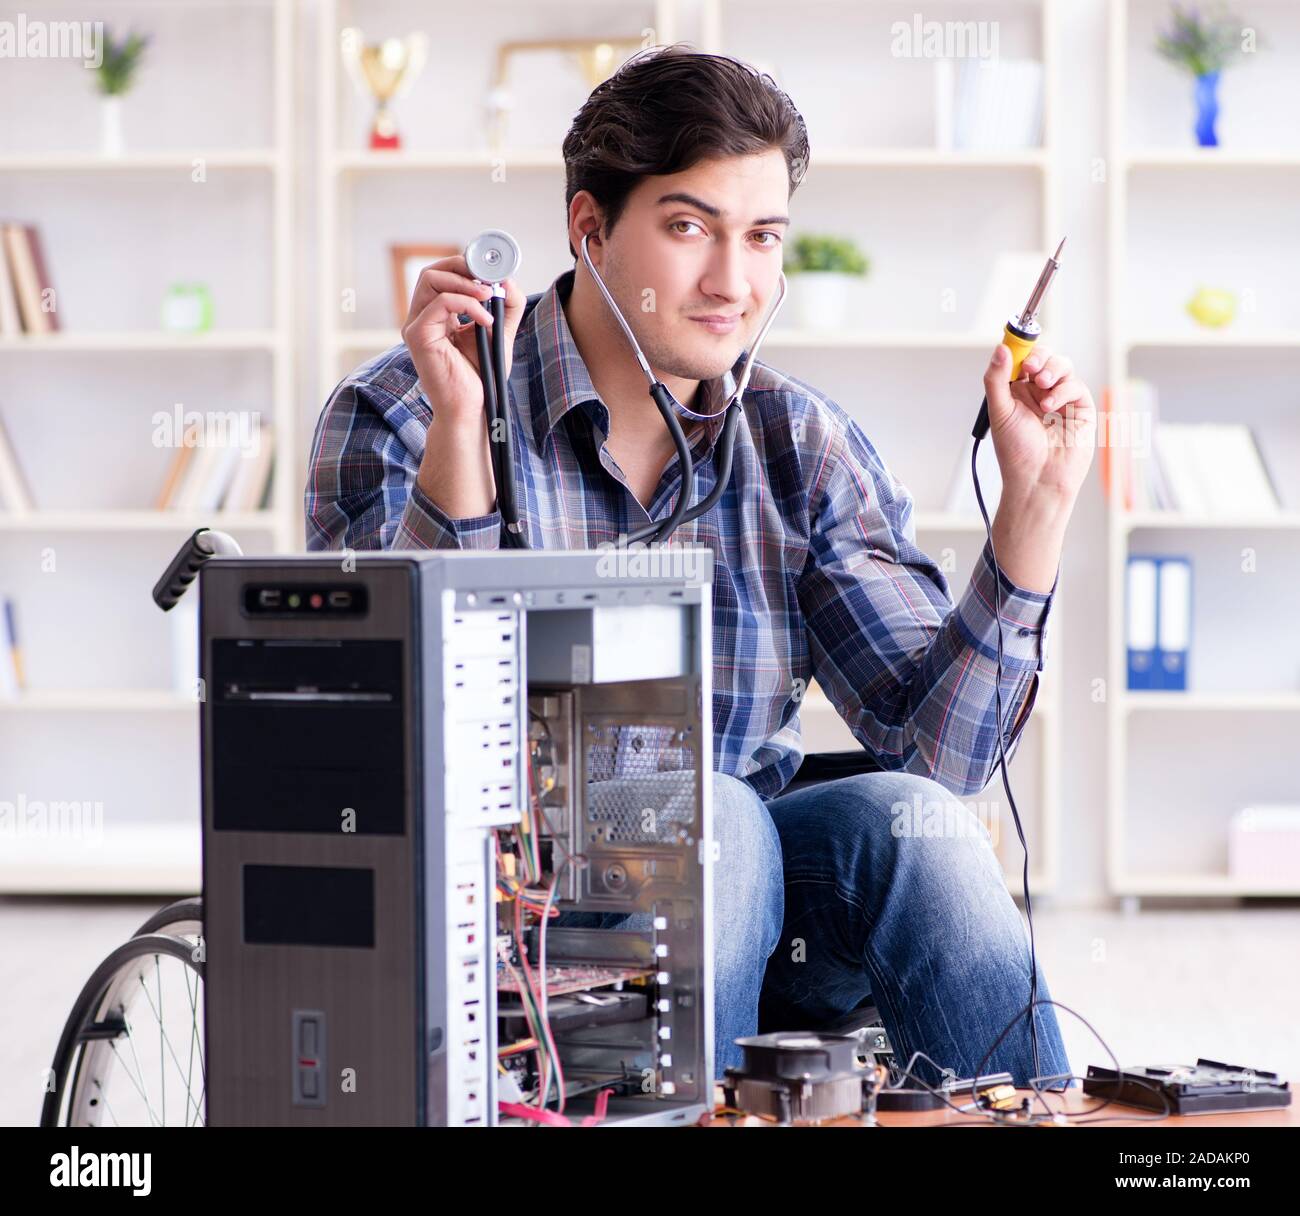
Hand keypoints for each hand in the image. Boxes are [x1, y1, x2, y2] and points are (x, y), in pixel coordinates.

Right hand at [400, 254, 526, 430]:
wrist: (472, 408)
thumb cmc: (482, 376)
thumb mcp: (500, 332)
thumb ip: (506, 305)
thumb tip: (507, 278)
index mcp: (437, 316)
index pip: (443, 275)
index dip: (465, 265)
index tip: (492, 271)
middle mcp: (422, 318)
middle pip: (432, 270)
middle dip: (462, 266)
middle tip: (489, 277)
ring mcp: (416, 326)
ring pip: (431, 279)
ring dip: (465, 282)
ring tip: (489, 295)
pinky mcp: (418, 336)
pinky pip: (440, 303)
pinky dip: (467, 304)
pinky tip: (486, 321)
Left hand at [982, 343, 1096, 507]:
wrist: (1038, 479)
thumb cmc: (1016, 453)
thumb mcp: (999, 411)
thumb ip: (997, 379)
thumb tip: (1000, 349)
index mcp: (1016, 393)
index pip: (1020, 360)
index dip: (1020, 349)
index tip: (1015, 344)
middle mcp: (1038, 394)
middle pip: (1044, 358)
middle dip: (1038, 357)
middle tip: (1031, 368)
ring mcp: (1060, 400)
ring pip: (1062, 367)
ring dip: (1052, 370)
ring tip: (1042, 386)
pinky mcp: (1080, 408)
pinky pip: (1075, 385)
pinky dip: (1063, 390)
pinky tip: (1050, 406)